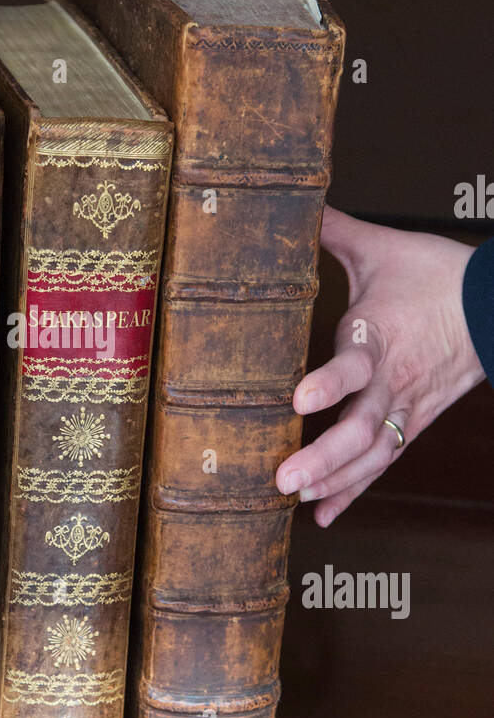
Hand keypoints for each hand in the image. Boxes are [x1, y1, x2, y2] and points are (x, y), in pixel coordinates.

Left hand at [276, 206, 484, 524]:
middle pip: (362, 427)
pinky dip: (352, 491)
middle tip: (283, 478)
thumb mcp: (381, 247)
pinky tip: (322, 514)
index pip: (354, 365)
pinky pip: (383, 463)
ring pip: (373, 454)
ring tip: (296, 498)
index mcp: (379, 335)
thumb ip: (331, 230)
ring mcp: (405, 407)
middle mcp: (392, 379)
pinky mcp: (413, 423)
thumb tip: (292, 203)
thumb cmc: (435, 274)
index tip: (299, 400)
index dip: (329, 382)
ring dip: (335, 480)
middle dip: (322, 456)